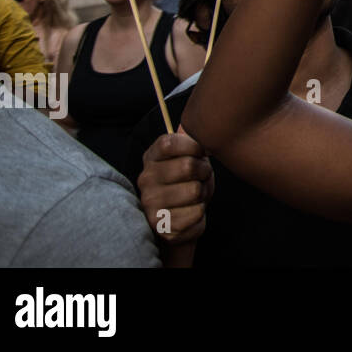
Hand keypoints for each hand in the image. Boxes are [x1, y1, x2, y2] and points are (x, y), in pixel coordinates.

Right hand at [137, 127, 213, 245]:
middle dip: (204, 172)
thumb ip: (193, 141)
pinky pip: (197, 213)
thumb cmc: (187, 180)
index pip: (170, 142)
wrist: (179, 218)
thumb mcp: (190, 156)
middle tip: (201, 176)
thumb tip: (206, 125)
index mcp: (151, 157)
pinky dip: (201, 213)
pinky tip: (191, 212)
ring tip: (195, 195)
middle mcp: (145, 179)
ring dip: (203, 193)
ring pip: (195, 191)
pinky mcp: (162, 226)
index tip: (200, 152)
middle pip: (188, 166)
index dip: (193, 146)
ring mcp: (151, 204)